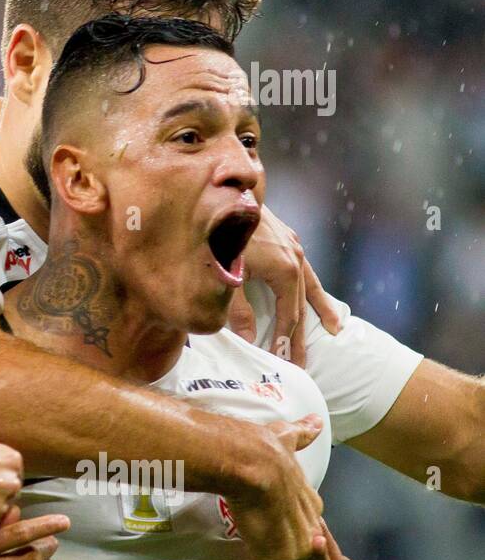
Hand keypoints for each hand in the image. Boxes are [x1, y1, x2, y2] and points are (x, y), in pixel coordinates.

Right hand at [209, 415, 325, 559]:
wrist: (247, 459)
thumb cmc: (258, 446)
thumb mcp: (283, 438)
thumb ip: (298, 435)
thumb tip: (313, 422)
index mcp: (309, 502)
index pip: (301, 526)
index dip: (282, 535)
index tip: (262, 541)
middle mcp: (309, 528)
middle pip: (296, 557)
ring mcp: (296, 548)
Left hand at [228, 206, 342, 366]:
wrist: (228, 193)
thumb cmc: (223, 232)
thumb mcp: (228, 274)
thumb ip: (237, 309)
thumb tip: (250, 339)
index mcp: (285, 271)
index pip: (288, 316)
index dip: (284, 341)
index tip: (281, 362)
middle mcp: (296, 259)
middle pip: (301, 306)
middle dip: (300, 337)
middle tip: (302, 365)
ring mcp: (294, 248)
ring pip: (310, 286)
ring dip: (319, 310)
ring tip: (335, 330)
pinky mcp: (287, 239)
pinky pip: (305, 269)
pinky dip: (311, 286)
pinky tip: (315, 293)